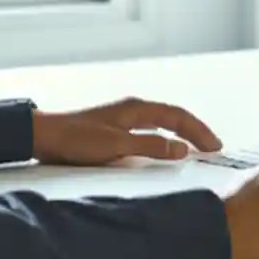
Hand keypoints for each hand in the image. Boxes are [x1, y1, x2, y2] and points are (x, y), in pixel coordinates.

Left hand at [30, 97, 221, 165]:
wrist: (43, 136)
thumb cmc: (76, 139)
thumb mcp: (116, 145)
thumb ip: (150, 146)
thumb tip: (181, 149)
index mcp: (137, 108)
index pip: (178, 116)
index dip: (198, 130)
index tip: (214, 146)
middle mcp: (133, 110)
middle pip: (173, 117)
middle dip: (195, 131)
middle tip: (213, 147)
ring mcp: (123, 118)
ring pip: (162, 123)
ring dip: (181, 134)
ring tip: (196, 147)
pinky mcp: (114, 129)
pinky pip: (150, 130)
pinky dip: (165, 138)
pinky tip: (164, 149)